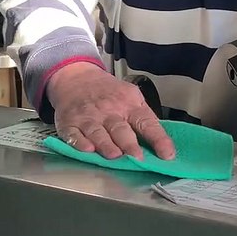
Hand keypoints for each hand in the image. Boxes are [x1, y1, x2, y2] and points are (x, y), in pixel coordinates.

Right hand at [47, 62, 174, 160]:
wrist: (77, 77)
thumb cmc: (108, 92)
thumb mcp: (131, 96)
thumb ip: (143, 118)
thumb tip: (160, 144)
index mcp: (129, 105)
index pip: (146, 122)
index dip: (158, 139)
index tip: (167, 154)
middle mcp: (109, 111)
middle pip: (120, 129)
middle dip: (129, 144)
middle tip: (137, 158)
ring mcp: (88, 117)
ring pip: (97, 132)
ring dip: (106, 144)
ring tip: (115, 156)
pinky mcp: (69, 123)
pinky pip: (73, 134)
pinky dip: (79, 142)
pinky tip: (87, 149)